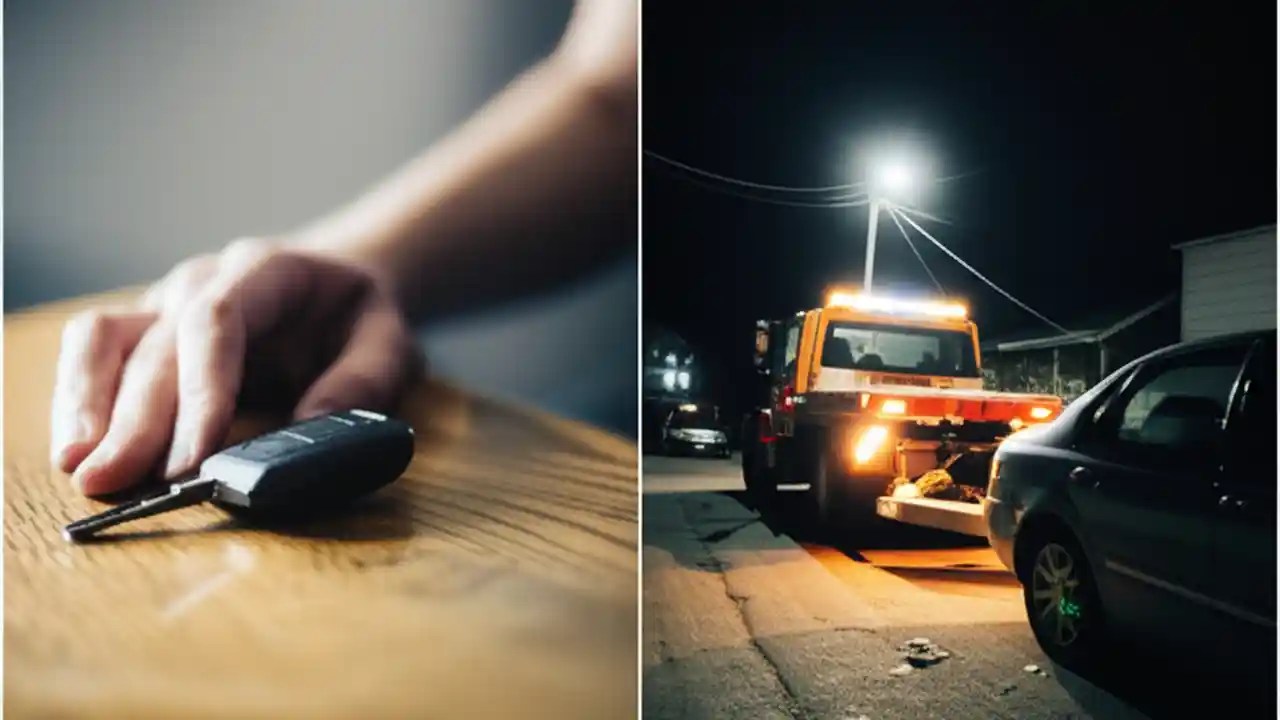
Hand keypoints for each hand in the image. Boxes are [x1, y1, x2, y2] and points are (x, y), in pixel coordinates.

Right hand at [50, 238, 421, 495]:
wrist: (335, 283)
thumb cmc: (359, 319)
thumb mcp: (390, 343)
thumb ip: (361, 383)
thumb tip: (308, 433)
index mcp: (268, 272)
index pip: (219, 321)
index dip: (201, 391)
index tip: (192, 457)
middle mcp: (204, 281)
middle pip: (158, 346)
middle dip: (135, 420)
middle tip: (112, 482)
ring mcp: (167, 304)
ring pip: (104, 340)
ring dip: (86, 404)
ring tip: (78, 467)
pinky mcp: (146, 331)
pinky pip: (95, 353)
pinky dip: (78, 398)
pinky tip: (75, 450)